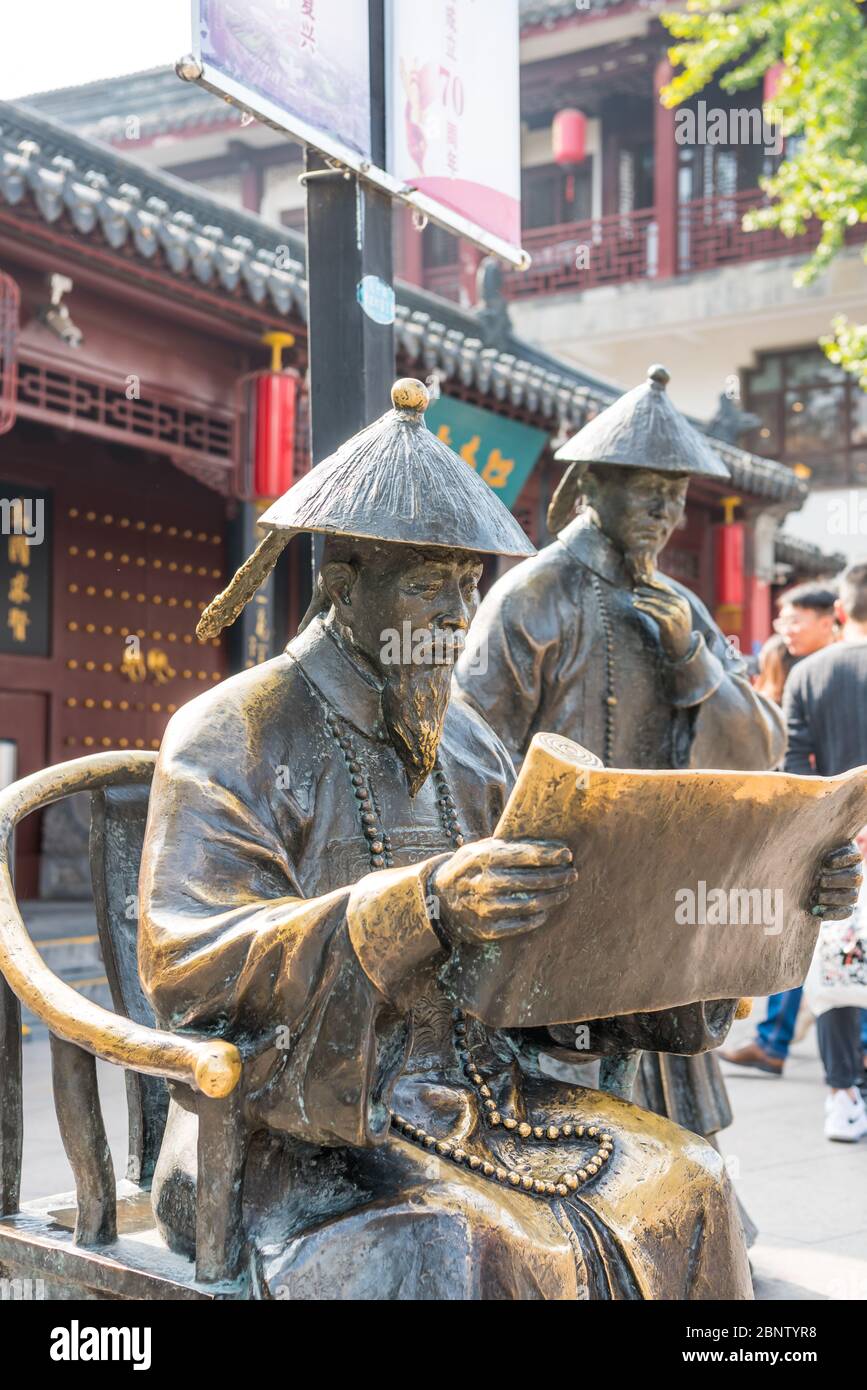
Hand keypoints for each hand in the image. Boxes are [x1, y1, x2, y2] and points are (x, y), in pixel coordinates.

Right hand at [430, 838, 575, 946]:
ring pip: (533, 903)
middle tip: (572, 874)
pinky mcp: (488, 929)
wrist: (436, 899)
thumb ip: (507, 846)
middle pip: (535, 880)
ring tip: (564, 891)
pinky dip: (538, 917)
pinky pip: (522, 924)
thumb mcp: (478, 849)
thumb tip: (547, 844)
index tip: (568, 855)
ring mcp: (487, 908)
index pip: (528, 855)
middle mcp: (486, 882)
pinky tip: (545, 910)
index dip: (552, 855)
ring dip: (554, 897)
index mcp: (485, 858)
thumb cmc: (466, 869)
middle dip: (559, 876)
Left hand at [632, 578, 693, 661]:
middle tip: (635, 588)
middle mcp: (680, 606)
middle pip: (660, 594)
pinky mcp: (668, 622)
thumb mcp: (677, 614)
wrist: (683, 648)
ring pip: (656, 602)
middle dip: (647, 590)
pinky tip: (636, 605)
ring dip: (643, 598)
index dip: (654, 583)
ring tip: (633, 597)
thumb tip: (654, 593)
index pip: (666, 588)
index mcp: (683, 602)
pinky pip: (653, 611)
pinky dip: (643, 607)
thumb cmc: (676, 630)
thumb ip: (669, 603)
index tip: (642, 578)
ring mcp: (675, 614)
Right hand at [810, 843, 862, 919]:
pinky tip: (827, 863)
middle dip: (834, 898)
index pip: (846, 911)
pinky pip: (854, 858)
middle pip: (852, 897)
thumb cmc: (809, 873)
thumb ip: (809, 900)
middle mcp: (853, 885)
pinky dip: (842, 861)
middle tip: (818, 895)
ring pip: (855, 880)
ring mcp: (855, 869)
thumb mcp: (808, 888)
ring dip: (837, 881)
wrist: (819, 846)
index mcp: (845, 897)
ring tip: (821, 879)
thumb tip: (809, 910)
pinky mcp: (853, 852)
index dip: (833, 913)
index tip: (818, 912)